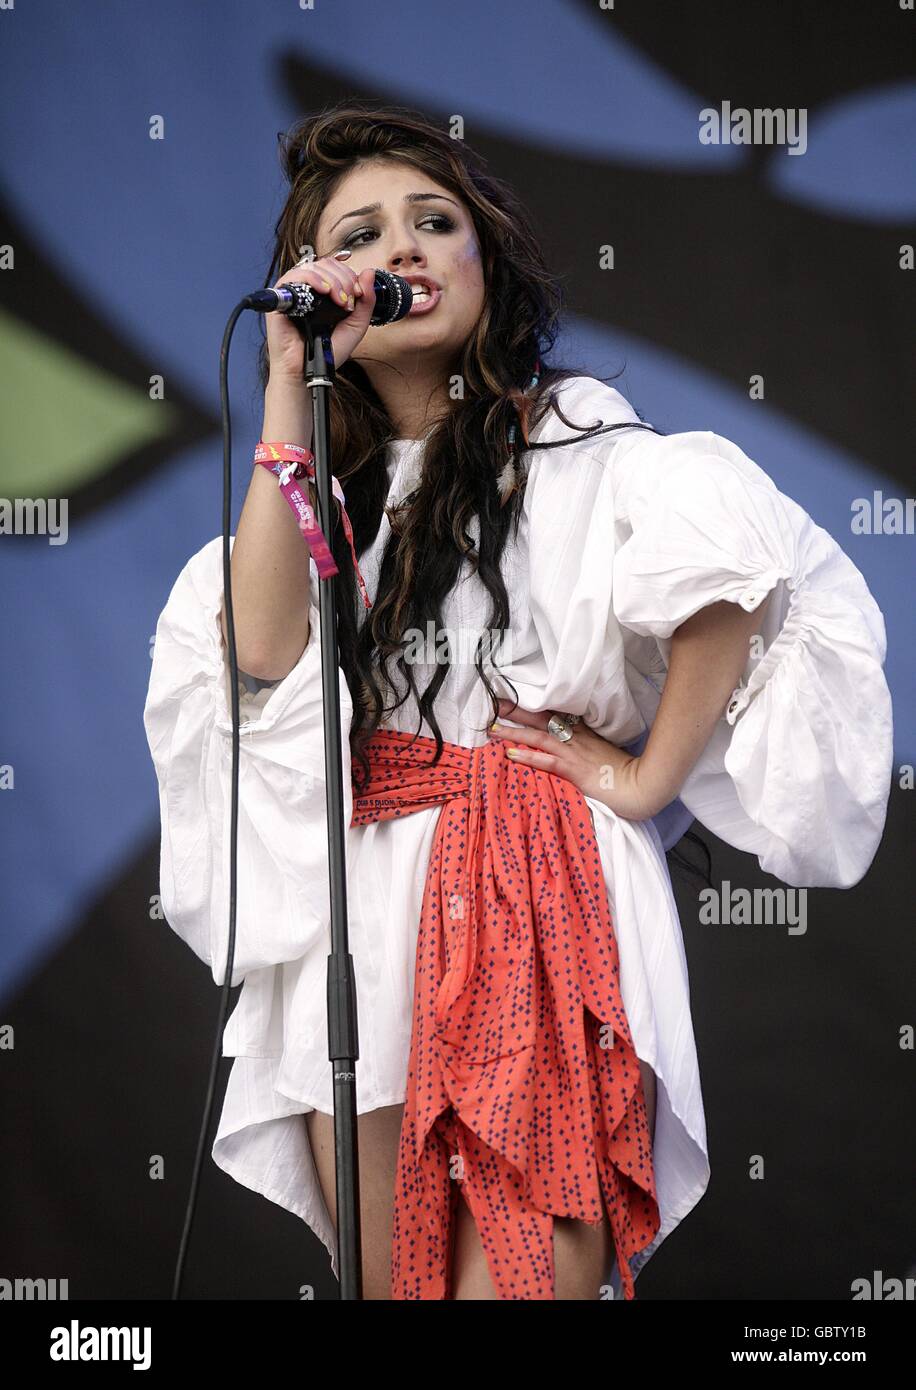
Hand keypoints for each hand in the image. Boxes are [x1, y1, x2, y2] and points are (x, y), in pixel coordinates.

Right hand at [265, 251, 376, 382]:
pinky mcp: (281, 297)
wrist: (307, 372)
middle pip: (327, 264)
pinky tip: (325, 291)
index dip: (350, 275)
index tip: (357, 294)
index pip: (336, 268)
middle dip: (344, 278)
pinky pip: (295, 275)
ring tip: (339, 300)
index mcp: (324, 294)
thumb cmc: (326, 353)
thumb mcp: (355, 326)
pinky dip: (313, 278)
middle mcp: (308, 290)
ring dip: (333, 279)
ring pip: (314, 267)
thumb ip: (366, 302)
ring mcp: (294, 292)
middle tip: (349, 300)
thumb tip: (369, 273)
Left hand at [487, 698, 657, 819]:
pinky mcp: (575, 770)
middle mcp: (576, 738)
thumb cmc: (623, 773)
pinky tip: (511, 755)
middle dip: (516, 712)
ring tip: (492, 729)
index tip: (512, 700)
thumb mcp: (602, 752)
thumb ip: (585, 746)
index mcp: (582, 733)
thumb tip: (570, 745)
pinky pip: (548, 762)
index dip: (532, 707)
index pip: (553, 715)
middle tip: (494, 704)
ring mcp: (575, 753)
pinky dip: (529, 758)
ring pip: (539, 738)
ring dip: (514, 733)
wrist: (641, 784)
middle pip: (541, 719)